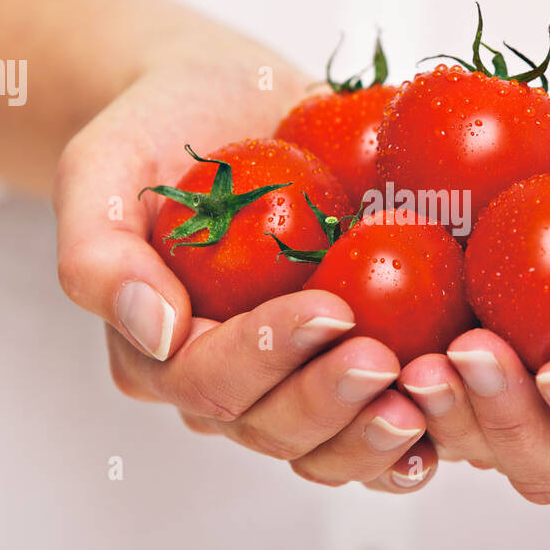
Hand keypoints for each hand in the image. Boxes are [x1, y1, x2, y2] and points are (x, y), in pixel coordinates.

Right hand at [54, 54, 436, 493]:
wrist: (226, 101)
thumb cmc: (158, 130)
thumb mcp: (101, 168)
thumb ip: (98, 253)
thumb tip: (156, 330)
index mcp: (160, 352)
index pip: (210, 380)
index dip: (269, 356)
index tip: (330, 310)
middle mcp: (227, 382)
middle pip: (274, 428)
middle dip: (332, 402)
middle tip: (385, 358)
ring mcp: (293, 380)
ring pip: (329, 448)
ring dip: (378, 435)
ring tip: (426, 395)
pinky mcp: (347, 364)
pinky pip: (378, 425)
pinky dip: (420, 434)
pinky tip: (450, 415)